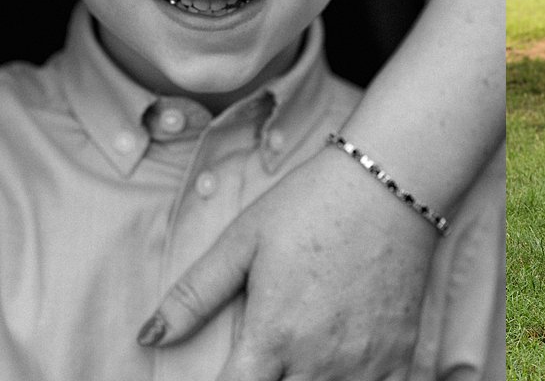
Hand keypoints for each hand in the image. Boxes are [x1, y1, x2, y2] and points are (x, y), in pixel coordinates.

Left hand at [140, 143, 438, 380]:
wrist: (386, 182)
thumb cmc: (309, 205)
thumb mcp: (243, 239)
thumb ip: (195, 294)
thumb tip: (147, 337)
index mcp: (274, 336)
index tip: (216, 379)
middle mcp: (317, 363)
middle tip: (259, 363)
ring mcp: (362, 368)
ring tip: (289, 363)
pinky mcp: (398, 361)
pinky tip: (334, 372)